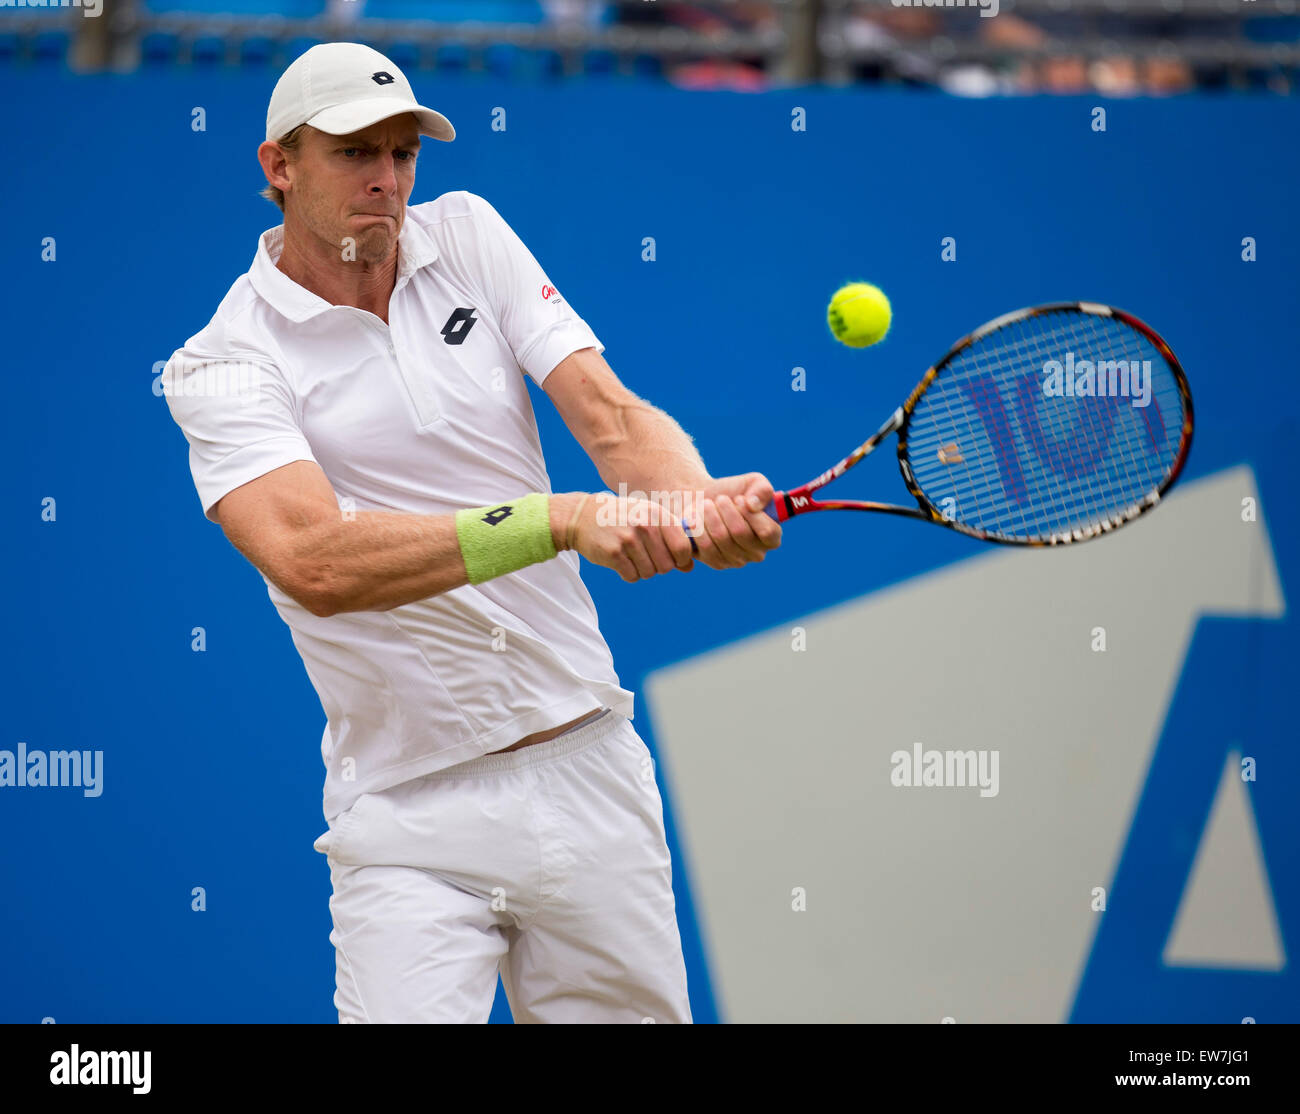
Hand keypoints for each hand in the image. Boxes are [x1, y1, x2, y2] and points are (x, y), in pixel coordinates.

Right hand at [551, 492, 694, 582]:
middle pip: (667, 565)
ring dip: (642, 570)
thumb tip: (689, 566)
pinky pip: (632, 576)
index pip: (683, 547)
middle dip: (659, 566)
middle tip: (646, 557)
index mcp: (657, 514)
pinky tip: (621, 560)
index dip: (681, 559)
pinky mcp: (613, 553)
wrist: (581, 516)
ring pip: (650, 573)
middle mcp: (645, 525)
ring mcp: (628, 539)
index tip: (674, 559)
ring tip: (632, 556)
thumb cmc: (621, 517)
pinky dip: (628, 574)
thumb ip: (670, 538)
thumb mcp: (647, 517)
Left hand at [686, 473, 781, 569]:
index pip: (768, 532)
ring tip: (706, 504)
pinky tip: (696, 517)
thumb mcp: (753, 482)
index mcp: (772, 536)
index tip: (739, 498)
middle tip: (720, 499)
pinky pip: (705, 545)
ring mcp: (736, 561)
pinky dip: (698, 527)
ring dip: (710, 515)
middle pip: (741, 533)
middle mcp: (757, 553)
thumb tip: (753, 505)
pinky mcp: (716, 563)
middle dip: (726, 510)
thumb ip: (762, 489)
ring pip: (721, 538)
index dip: (752, 514)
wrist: (703, 501)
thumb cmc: (733, 493)